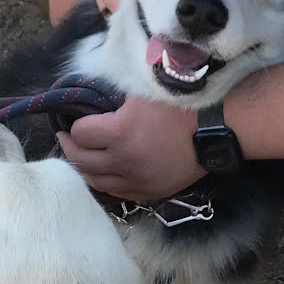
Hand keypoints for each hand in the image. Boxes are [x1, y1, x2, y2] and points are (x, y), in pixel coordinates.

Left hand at [56, 96, 205, 201]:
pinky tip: (104, 174)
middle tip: (66, 138)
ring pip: (96, 182)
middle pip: (81, 160)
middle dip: (69, 147)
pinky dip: (105, 183)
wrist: (217, 129)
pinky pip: (118, 193)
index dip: (74, 125)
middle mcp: (123, 161)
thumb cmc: (181, 104)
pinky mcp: (150, 191)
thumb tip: (93, 97)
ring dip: (84, 169)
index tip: (73, 119)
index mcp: (119, 133)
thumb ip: (116, 95)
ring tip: (80, 157)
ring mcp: (137, 181)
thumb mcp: (144, 90)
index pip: (80, 133)